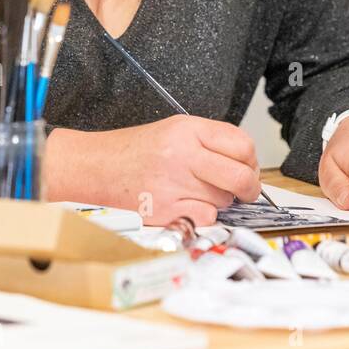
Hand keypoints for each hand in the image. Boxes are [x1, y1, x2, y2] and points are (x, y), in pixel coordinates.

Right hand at [44, 115, 260, 226]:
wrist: (95, 167)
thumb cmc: (135, 150)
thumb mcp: (174, 130)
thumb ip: (210, 141)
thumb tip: (247, 164)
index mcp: (187, 130)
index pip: (242, 145)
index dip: (252, 160)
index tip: (249, 168)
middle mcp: (182, 155)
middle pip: (240, 176)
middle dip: (249, 188)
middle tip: (245, 190)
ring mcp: (173, 185)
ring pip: (224, 200)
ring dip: (219, 201)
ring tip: (197, 191)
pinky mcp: (165, 211)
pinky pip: (206, 218)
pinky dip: (203, 216)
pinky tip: (187, 205)